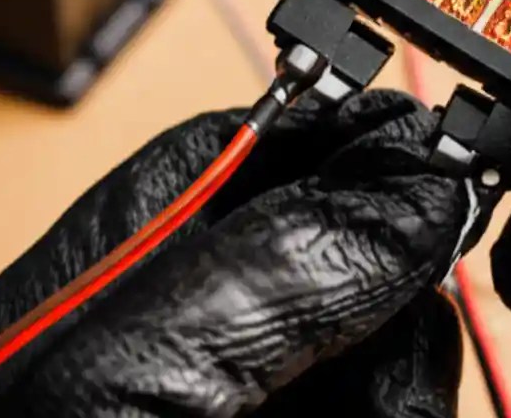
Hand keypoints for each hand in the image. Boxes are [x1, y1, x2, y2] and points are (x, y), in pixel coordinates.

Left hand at [0, 90, 468, 417]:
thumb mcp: (126, 389)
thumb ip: (263, 273)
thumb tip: (406, 187)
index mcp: (96, 291)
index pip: (222, 150)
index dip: (323, 121)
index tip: (414, 123)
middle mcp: (180, 340)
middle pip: (330, 232)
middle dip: (380, 276)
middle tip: (388, 315)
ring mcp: (257, 394)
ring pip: (390, 325)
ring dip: (401, 372)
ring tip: (360, 415)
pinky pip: (405, 397)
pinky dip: (408, 414)